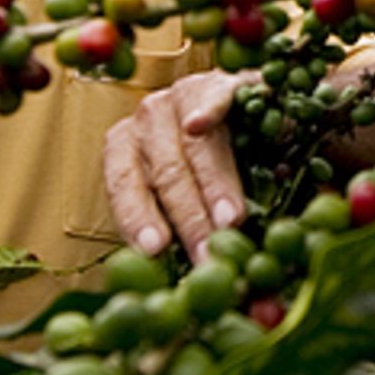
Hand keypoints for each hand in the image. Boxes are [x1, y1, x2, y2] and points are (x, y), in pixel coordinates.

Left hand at [103, 69, 252, 262]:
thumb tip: (185, 293)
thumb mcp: (187, 200)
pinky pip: (213, 96)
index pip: (124, 184)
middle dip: (188, 218)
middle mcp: (148, 120)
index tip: (156, 251)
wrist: (250, 115)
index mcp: (127, 147)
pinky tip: (201, 124)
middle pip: (163, 171)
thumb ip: (182, 235)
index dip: (138, 218)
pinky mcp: (221, 82)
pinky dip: (207, 109)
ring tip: (229, 221)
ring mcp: (183, 95)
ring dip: (211, 185)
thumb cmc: (209, 170)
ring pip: (192, 144)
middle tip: (206, 253)